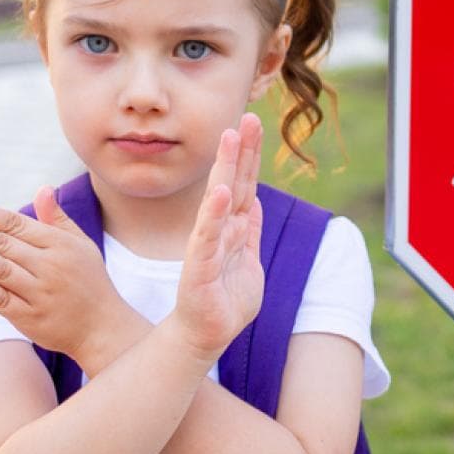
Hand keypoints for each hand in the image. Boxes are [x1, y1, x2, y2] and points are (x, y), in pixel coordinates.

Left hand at [0, 185, 127, 360]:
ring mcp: (40, 293)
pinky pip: (4, 301)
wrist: (105, 328)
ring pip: (2, 269)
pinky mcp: (31, 318)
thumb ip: (58, 219)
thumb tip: (43, 189)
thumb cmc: (90, 282)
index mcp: (59, 245)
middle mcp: (50, 267)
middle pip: (4, 244)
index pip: (16, 224)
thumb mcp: (80, 246)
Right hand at [169, 112, 264, 359]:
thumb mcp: (247, 261)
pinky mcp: (200, 269)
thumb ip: (248, 232)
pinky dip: (213, 215)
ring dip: (225, 169)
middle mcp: (219, 231)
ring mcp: (208, 247)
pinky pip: (208, 238)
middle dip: (240, 150)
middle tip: (246, 117)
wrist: (205, 337)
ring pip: (219, 201)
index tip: (254, 123)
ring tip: (230, 139)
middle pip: (232, 183)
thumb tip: (253, 202)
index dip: (249, 155)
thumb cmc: (225, 302)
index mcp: (233, 228)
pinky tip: (220, 193)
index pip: (243, 184)